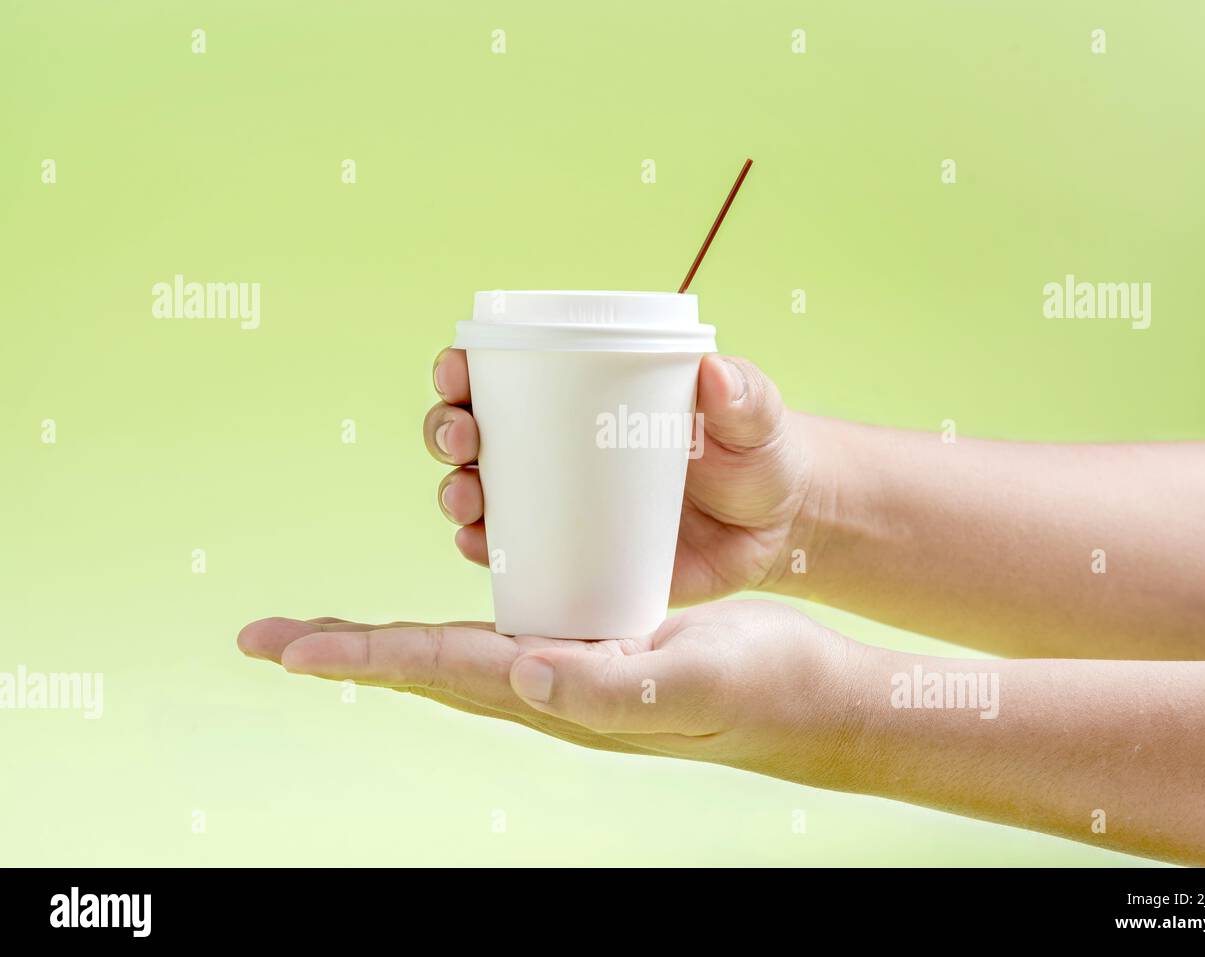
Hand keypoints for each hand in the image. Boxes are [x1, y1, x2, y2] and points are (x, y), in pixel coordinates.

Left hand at [237, 600, 867, 790]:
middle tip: (265, 640)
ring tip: (327, 632)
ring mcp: (564, 667)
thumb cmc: (756, 689)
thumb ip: (608, 685)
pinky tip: (446, 603)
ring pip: (452, 652)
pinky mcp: (591, 639)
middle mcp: (545, 686)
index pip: (438, 670)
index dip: (360, 655)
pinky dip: (451, 616)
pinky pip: (501, 629)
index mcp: (555, 694)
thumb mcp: (689, 681)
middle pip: (423, 666)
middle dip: (346, 651)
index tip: (283, 649)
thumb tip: (520, 673)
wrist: (804, 696)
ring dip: (384, 638)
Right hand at [424, 349, 817, 603]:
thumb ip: (744, 394)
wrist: (777, 530)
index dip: (463, 369)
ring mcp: (560, 506)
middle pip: (474, 432)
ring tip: (467, 500)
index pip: (504, 373)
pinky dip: (484, 552)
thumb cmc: (759, 455)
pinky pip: (513, 557)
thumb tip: (715, 372)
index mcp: (583, 396)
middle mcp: (556, 449)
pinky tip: (476, 549)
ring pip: (481, 493)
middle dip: (446, 430)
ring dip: (454, 492)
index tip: (457, 370)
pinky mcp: (573, 558)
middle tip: (462, 439)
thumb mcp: (756, 418)